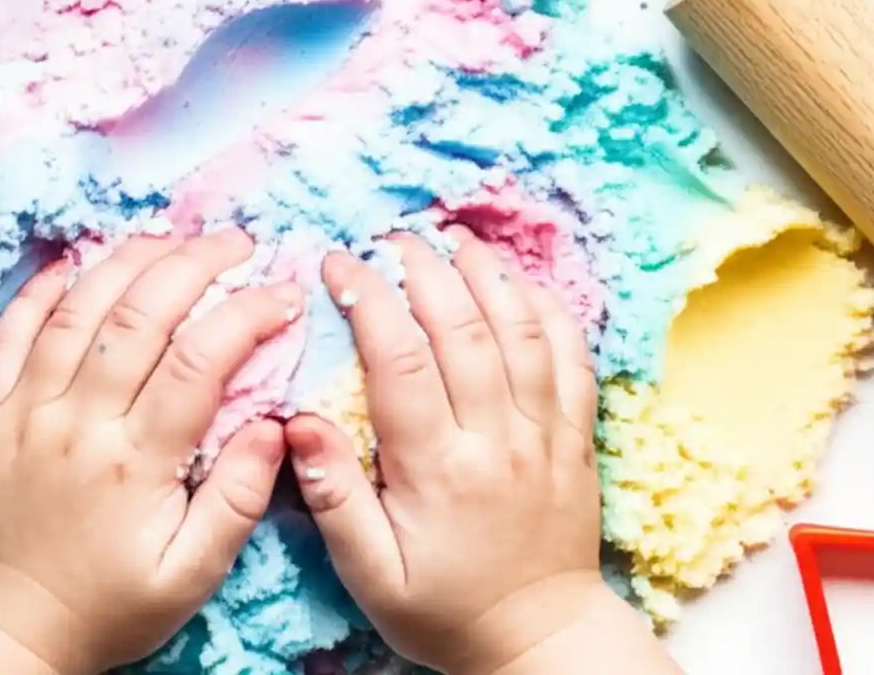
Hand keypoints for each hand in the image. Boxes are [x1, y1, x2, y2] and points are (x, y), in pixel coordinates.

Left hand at [0, 230, 302, 673]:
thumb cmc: (109, 605)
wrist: (9, 626)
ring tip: (170, 237)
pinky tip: (76, 263)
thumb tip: (275, 425)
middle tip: (235, 241)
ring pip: (76, 310)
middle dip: (195, 263)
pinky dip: (41, 291)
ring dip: (126, 261)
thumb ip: (236, 500)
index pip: (201, 360)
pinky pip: (7, 334)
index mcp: (136, 461)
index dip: (248, 313)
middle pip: (139, 315)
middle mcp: (78, 423)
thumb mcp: (191, 575)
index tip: (284, 294)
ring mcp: (24, 412)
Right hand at [285, 228, 655, 673]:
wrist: (538, 638)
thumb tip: (298, 423)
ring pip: (521, 332)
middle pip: (463, 328)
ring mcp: (545, 434)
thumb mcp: (371, 574)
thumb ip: (334, 499)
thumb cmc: (444, 609)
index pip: (401, 359)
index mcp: (439, 468)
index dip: (369, 299)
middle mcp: (497, 439)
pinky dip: (549, 312)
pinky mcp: (576, 437)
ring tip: (453, 240)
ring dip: (487, 275)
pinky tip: (522, 284)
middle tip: (392, 239)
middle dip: (423, 270)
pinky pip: (572, 358)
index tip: (340, 264)